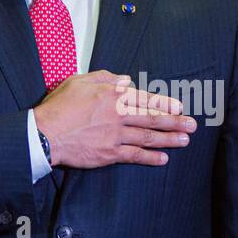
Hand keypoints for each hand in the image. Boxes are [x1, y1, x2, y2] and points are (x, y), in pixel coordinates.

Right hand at [33, 69, 196, 168]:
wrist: (46, 134)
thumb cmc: (60, 105)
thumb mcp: (80, 81)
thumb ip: (106, 78)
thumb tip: (126, 80)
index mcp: (113, 95)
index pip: (145, 99)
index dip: (164, 103)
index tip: (179, 106)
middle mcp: (119, 115)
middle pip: (153, 118)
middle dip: (175, 121)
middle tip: (191, 125)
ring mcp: (116, 136)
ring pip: (149, 137)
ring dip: (170, 139)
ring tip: (185, 140)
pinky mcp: (110, 153)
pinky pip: (135, 156)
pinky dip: (151, 158)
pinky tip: (163, 159)